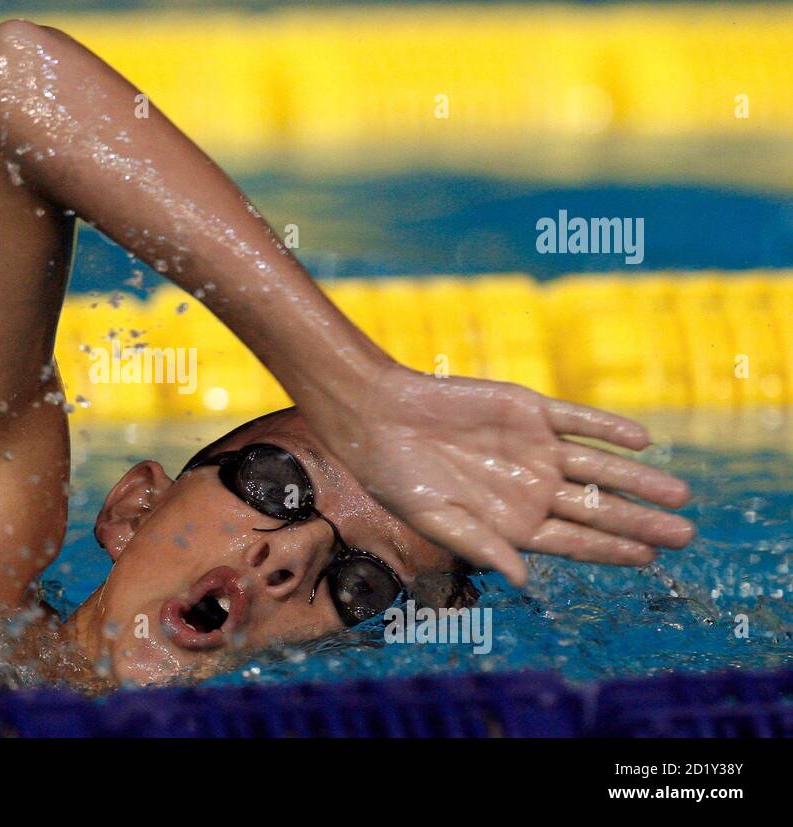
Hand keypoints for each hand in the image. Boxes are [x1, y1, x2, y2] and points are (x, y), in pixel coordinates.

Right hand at [302, 362, 694, 584]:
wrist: (379, 419)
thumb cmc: (398, 478)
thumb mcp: (434, 519)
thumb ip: (481, 545)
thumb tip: (524, 578)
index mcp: (513, 523)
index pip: (575, 542)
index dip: (613, 550)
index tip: (649, 558)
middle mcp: (532, 488)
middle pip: (598, 508)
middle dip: (642, 522)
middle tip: (685, 534)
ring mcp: (535, 449)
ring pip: (597, 467)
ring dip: (637, 480)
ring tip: (679, 493)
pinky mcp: (529, 411)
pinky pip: (577, 421)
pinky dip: (607, 429)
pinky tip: (640, 441)